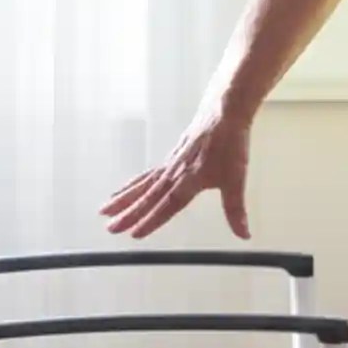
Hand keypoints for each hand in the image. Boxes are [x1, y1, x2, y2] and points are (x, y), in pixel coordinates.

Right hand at [100, 108, 252, 239]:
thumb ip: (235, 209)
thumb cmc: (231, 145)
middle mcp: (175, 173)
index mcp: (189, 180)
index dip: (152, 220)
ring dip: (124, 199)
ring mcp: (169, 164)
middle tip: (110, 228)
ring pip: (143, 185)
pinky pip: (147, 175)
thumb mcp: (237, 179)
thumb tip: (243, 235)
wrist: (224, 112)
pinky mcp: (170, 158)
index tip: (134, 233)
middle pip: (148, 197)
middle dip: (129, 214)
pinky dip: (133, 184)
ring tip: (104, 210)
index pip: (167, 205)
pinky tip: (123, 191)